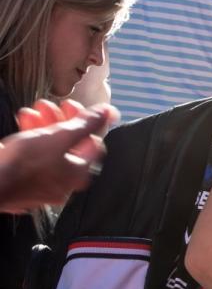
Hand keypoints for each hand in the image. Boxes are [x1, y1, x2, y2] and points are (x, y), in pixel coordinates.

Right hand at [0, 101, 115, 211]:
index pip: (91, 142)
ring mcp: (42, 183)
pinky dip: (30, 137)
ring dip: (44, 124)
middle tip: (49, 105)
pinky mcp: (23, 180)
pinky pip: (33, 156)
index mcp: (78, 174)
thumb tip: (110, 112)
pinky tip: (24, 120)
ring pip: (49, 148)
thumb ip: (86, 124)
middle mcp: (64, 181)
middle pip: (69, 144)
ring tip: (33, 109)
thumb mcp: (60, 137)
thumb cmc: (24, 163)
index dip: (84, 120)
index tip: (70, 106)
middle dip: (59, 119)